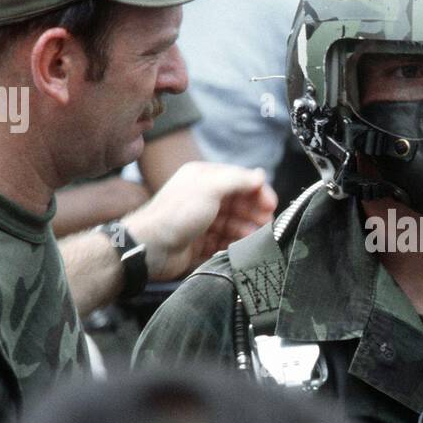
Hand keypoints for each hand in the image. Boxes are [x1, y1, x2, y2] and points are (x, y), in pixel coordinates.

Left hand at [125, 161, 276, 280]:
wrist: (151, 246)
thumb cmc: (177, 214)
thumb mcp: (210, 188)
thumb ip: (238, 180)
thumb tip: (261, 175)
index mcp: (204, 178)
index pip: (240, 181)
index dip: (258, 192)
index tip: (271, 204)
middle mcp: (203, 197)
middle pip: (240, 203)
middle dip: (255, 212)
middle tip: (266, 223)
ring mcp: (202, 220)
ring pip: (234, 223)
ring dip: (247, 229)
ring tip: (254, 237)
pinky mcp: (200, 242)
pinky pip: (224, 241)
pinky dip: (235, 243)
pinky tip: (241, 247)